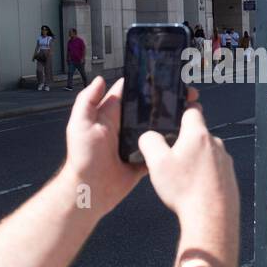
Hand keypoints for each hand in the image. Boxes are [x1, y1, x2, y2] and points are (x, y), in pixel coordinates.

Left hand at [62, 77, 198, 221]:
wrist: (91, 190)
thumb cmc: (82, 158)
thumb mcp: (80, 124)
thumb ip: (87, 101)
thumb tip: (100, 79)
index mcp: (110, 116)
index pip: (128, 94)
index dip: (141, 84)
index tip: (159, 75)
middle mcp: (124, 127)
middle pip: (145, 109)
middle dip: (161, 101)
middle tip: (181, 93)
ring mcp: (135, 143)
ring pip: (155, 128)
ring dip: (168, 121)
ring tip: (187, 111)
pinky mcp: (143, 159)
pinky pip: (159, 149)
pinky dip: (169, 144)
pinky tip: (183, 136)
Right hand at [138, 97, 238, 230]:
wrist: (211, 218)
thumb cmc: (185, 190)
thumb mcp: (156, 163)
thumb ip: (150, 142)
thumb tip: (149, 136)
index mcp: (198, 135)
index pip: (192, 111)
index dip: (182, 110)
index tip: (177, 113)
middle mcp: (216, 145)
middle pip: (198, 134)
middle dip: (185, 142)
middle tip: (170, 157)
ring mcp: (225, 162)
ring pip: (206, 154)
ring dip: (195, 160)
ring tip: (182, 179)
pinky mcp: (229, 178)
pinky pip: (214, 171)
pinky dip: (204, 176)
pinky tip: (194, 190)